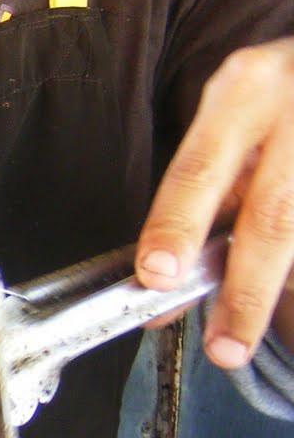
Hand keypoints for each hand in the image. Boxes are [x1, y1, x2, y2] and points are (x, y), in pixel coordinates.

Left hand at [137, 37, 293, 366]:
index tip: (157, 275)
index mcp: (245, 89)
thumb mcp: (234, 120)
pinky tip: (281, 297)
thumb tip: (162, 280)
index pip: (198, 170)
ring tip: (243, 336)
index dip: (176, 226)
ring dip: (272, 286)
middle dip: (244, 289)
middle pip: (272, 215)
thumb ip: (202, 196)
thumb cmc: (277, 98)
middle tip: (223, 347)